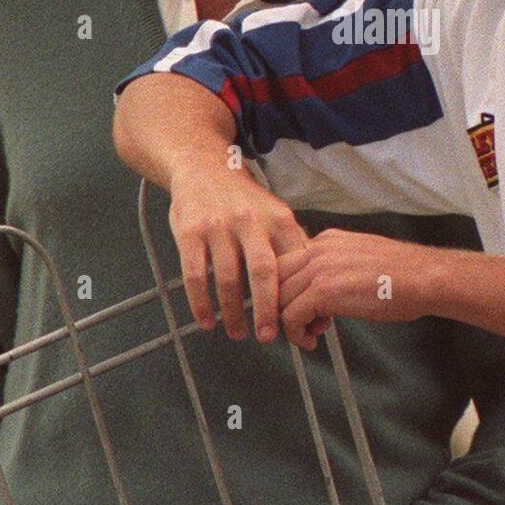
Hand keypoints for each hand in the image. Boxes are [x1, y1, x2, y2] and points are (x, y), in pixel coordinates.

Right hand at [168, 165, 307, 342]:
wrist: (203, 167)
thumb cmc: (244, 200)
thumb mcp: (275, 213)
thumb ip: (292, 245)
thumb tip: (314, 289)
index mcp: (278, 219)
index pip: (293, 264)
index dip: (297, 296)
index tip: (299, 322)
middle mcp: (249, 221)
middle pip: (263, 272)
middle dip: (267, 310)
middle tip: (268, 337)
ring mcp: (218, 226)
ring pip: (228, 279)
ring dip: (233, 313)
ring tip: (238, 333)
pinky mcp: (190, 232)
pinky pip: (195, 276)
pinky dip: (201, 304)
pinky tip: (207, 322)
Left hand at [277, 229, 440, 350]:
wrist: (423, 279)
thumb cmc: (403, 275)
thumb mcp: (361, 259)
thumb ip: (337, 268)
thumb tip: (324, 291)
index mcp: (328, 241)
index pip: (287, 263)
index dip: (288, 291)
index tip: (298, 307)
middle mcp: (319, 249)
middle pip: (276, 279)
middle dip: (282, 306)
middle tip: (299, 324)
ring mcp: (319, 268)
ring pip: (279, 299)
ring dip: (289, 323)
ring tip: (309, 334)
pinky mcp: (323, 291)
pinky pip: (290, 317)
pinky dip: (296, 335)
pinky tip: (311, 341)